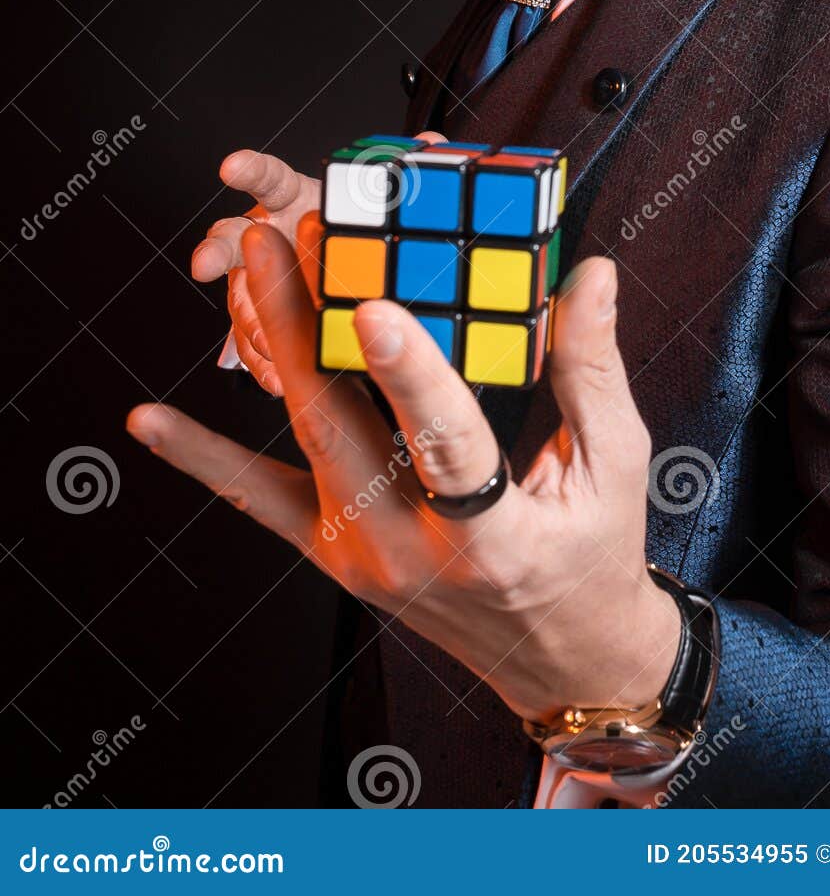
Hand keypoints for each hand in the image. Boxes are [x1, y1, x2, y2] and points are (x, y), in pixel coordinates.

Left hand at [131, 219, 679, 721]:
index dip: (412, 375)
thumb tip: (590, 273)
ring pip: (300, 441)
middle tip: (283, 237)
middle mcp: (411, 551)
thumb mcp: (614, 468)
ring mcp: (358, 556)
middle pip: (341, 429)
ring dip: (272, 348)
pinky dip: (204, 457)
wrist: (559, 659)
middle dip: (305, 324)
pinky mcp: (330, 554)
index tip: (381, 304)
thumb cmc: (595, 556)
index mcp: (494, 535)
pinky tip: (148, 421)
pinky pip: (257, 500)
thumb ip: (592, 369)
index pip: (448, 446)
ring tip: (248, 267)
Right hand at [191, 135, 445, 394]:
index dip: (251, 171)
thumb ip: (408, 173)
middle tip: (204, 263)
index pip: (270, 178)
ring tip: (263, 339)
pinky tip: (274, 379)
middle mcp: (267, 236)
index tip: (233, 168)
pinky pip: (251, 345)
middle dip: (217, 250)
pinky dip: (260, 362)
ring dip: (246, 318)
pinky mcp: (262, 324)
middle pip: (233, 238)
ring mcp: (258, 282)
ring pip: (240, 300)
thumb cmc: (361, 228)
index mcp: (295, 200)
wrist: (353, 277)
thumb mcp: (389, 204)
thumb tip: (435, 142)